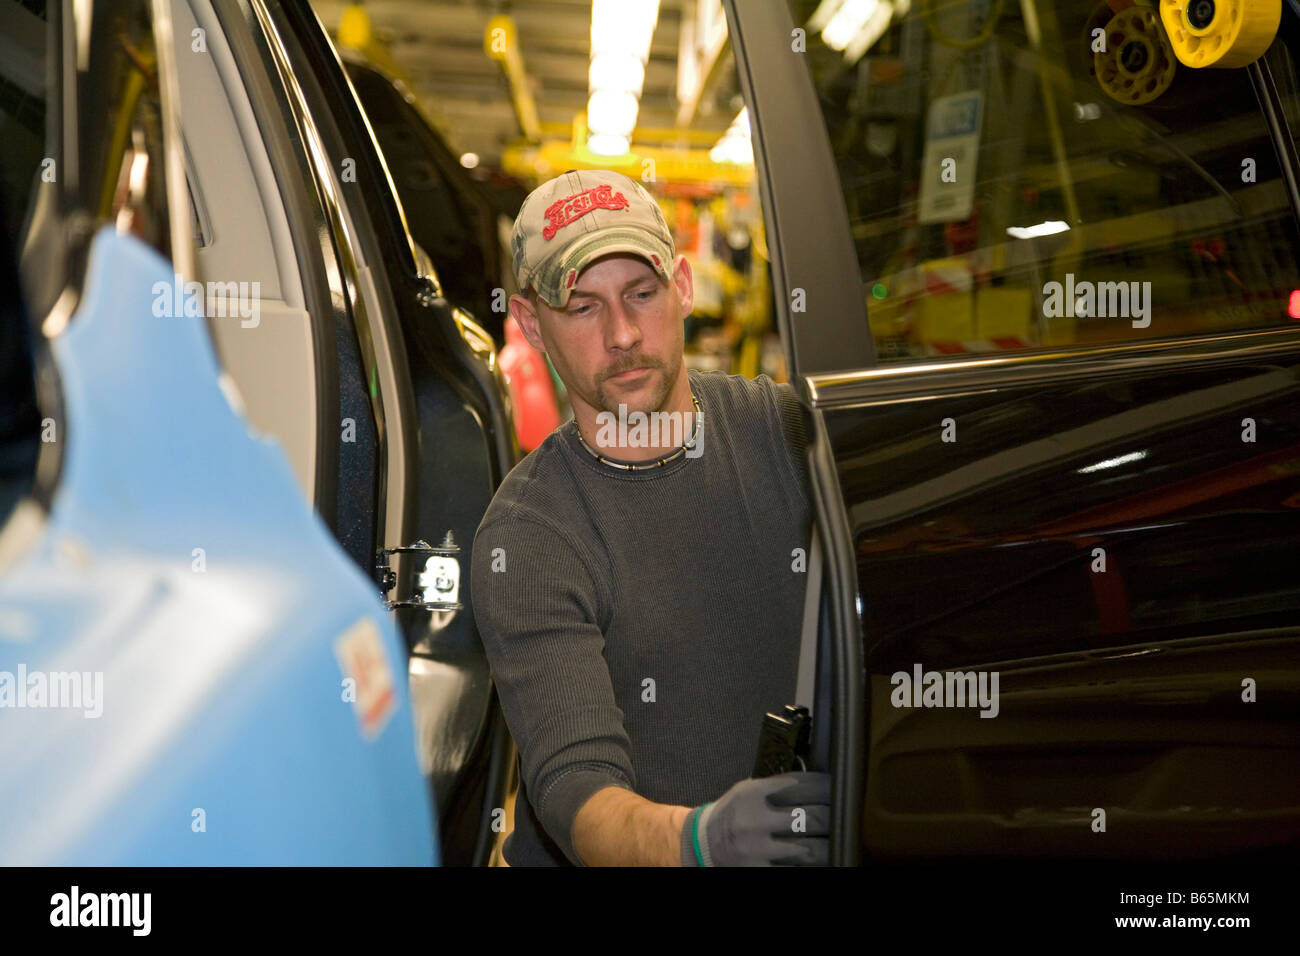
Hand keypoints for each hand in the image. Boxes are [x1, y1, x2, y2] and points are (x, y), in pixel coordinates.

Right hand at [679, 772, 830, 865]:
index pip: (801, 786)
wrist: (702, 844)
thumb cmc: (732, 814)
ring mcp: (758, 849)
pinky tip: (824, 860)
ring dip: (830, 846)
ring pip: (809, 849)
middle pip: (811, 818)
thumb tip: (815, 782)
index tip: (838, 789)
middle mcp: (756, 820)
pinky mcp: (759, 871)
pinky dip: (812, 865)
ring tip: (841, 841)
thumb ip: (776, 786)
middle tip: (845, 816)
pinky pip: (795, 870)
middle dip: (833, 817)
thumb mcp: (747, 790)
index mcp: (754, 794)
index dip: (826, 788)